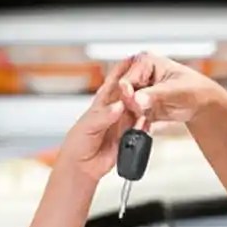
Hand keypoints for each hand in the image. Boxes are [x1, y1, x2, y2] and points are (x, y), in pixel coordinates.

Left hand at [54, 56, 139, 181]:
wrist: (82, 167)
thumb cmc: (77, 145)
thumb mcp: (88, 126)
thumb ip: (104, 116)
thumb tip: (118, 106)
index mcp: (101, 104)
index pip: (114, 82)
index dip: (124, 70)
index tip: (134, 59)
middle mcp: (113, 111)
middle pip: (130, 94)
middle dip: (140, 86)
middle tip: (150, 80)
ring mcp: (121, 124)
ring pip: (138, 110)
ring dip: (144, 106)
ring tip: (150, 102)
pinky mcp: (128, 137)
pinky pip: (140, 128)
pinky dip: (144, 125)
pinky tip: (146, 122)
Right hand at [115, 52, 224, 124]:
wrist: (202, 104)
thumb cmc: (194, 89)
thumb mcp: (176, 91)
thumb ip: (155, 95)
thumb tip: (137, 99)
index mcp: (144, 62)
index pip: (125, 79)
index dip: (126, 94)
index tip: (131, 105)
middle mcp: (136, 75)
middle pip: (119, 93)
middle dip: (123, 108)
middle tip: (132, 118)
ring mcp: (136, 92)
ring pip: (121, 107)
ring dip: (127, 118)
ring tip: (137, 124)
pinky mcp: (138, 107)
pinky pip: (129, 117)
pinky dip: (133, 124)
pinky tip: (140, 127)